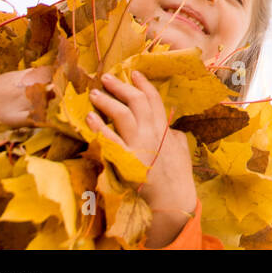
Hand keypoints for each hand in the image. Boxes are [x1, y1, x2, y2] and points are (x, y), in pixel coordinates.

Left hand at [87, 70, 196, 247]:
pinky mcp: (125, 160)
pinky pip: (109, 139)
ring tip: (95, 93)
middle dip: (121, 87)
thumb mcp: (181, 148)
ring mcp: (138, 145)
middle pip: (136, 102)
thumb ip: (173, 134)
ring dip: (108, 101)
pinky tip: (90, 117)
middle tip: (107, 77)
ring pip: (122, 115)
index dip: (143, 84)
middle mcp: (152, 133)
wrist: (172, 199)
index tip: (133, 73)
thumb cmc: (178, 175)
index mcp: (166, 129)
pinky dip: (99, 127)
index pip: (154, 99)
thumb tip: (169, 126)